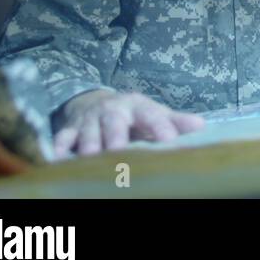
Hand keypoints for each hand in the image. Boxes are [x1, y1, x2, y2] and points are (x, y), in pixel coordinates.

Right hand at [53, 90, 204, 156]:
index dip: (160, 125)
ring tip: (92, 158)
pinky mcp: (70, 129)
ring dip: (89, 145)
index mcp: (137, 106)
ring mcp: (89, 120)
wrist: (93, 101)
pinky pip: (62, 138)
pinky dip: (58, 147)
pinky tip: (57, 158)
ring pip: (88, 133)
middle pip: (114, 123)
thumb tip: (201, 125)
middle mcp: (112, 111)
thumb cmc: (131, 114)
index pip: (150, 115)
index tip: (169, 139)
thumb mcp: (152, 113)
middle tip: (120, 151)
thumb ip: (174, 121)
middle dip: (116, 136)